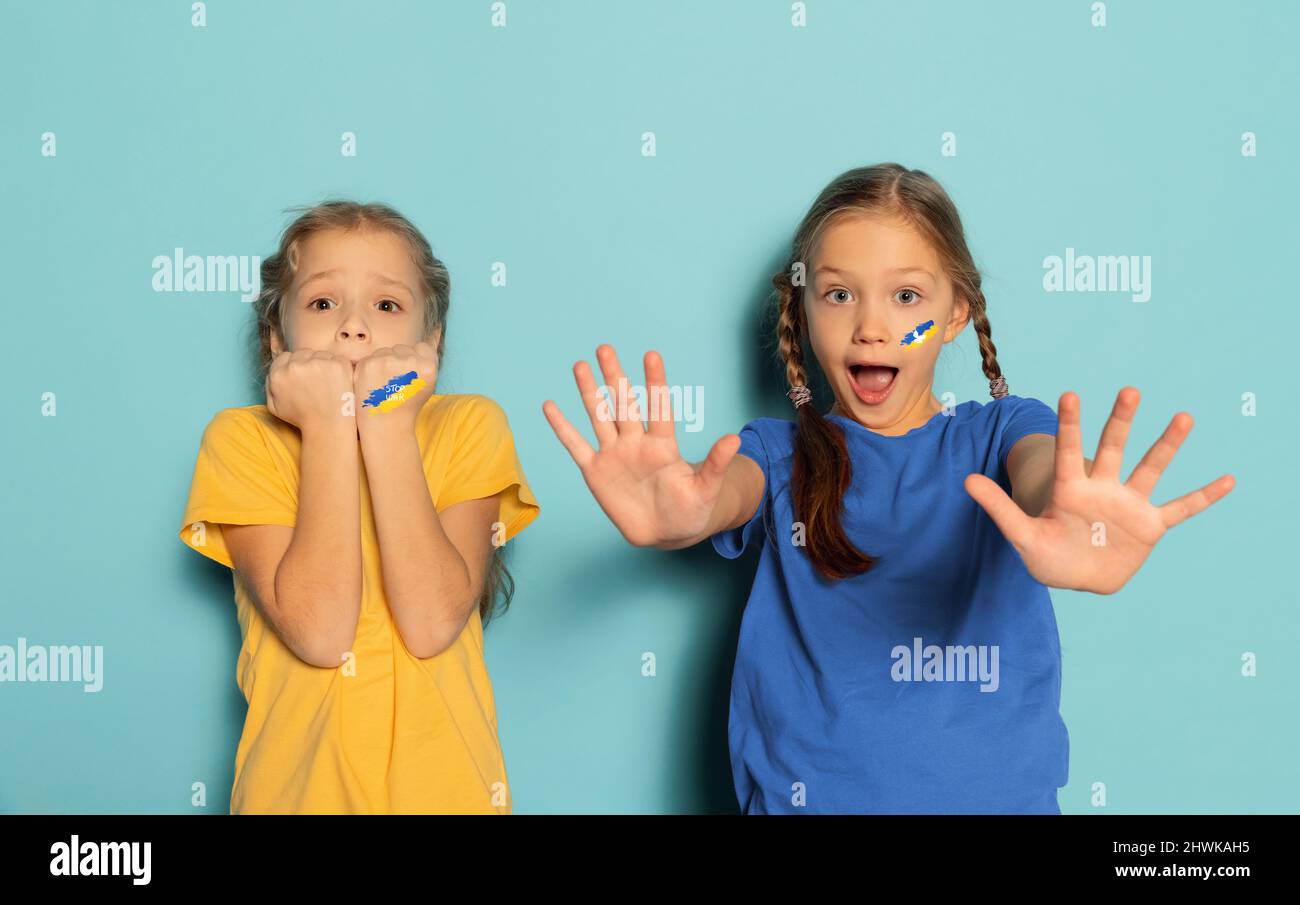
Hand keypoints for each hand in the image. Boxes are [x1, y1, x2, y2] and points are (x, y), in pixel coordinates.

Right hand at [265, 349, 356, 434]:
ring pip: (320, 354)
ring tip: (327, 383)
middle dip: (308, 363)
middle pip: (303, 353)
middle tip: (316, 380)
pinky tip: (337, 382)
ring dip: (323, 364)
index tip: (303, 376)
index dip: (294, 365)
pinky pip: (337, 358)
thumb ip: (270, 385)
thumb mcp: (275, 406)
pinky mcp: (337, 364)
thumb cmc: (302, 418)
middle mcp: (296, 365)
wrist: (327, 426)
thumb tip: (274, 371)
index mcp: (278, 374)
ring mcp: (318, 363)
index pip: (285, 357)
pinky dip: (338, 367)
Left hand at [353, 342, 438, 431]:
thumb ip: (429, 359)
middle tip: (395, 385)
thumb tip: (437, 328)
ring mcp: (389, 361)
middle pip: (402, 348)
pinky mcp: (370, 364)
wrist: (385, 424)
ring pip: (385, 351)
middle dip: (397, 361)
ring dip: (383, 363)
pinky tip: (373, 384)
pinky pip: (371, 357)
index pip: (422, 347)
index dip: (414, 362)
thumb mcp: (428, 382)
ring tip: (384, 385)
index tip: (409, 378)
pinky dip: (370, 368)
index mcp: (428, 366)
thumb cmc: (407, 403)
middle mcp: (410, 361)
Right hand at [543, 344, 741, 547]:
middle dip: (615, 377)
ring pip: (599, 417)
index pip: (658, 407)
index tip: (651, 355)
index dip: (654, 382)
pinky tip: (550, 405)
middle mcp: (636, 443)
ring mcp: (614, 455)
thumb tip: (735, 439)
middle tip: (605, 347)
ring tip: (581, 365)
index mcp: (663, 445)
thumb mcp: (706, 488)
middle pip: (623, 404)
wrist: (667, 532)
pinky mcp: (595, 471)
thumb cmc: (691, 508)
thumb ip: (715, 464)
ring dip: (589, 392)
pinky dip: (562, 428)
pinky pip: (575, 446)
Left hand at [964, 387, 1235, 593]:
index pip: (1069, 452)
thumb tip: (966, 479)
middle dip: (1120, 422)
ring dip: (1166, 445)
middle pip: (1112, 449)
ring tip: (1183, 416)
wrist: (1075, 576)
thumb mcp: (1021, 536)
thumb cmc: (1046, 555)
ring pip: (1150, 469)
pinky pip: (1181, 509)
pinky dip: (1203, 497)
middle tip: (1129, 391)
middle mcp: (1102, 489)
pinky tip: (1228, 479)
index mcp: (1070, 490)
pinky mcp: (1150, 525)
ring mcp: (1128, 504)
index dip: (1069, 426)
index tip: (1069, 395)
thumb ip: (998, 507)